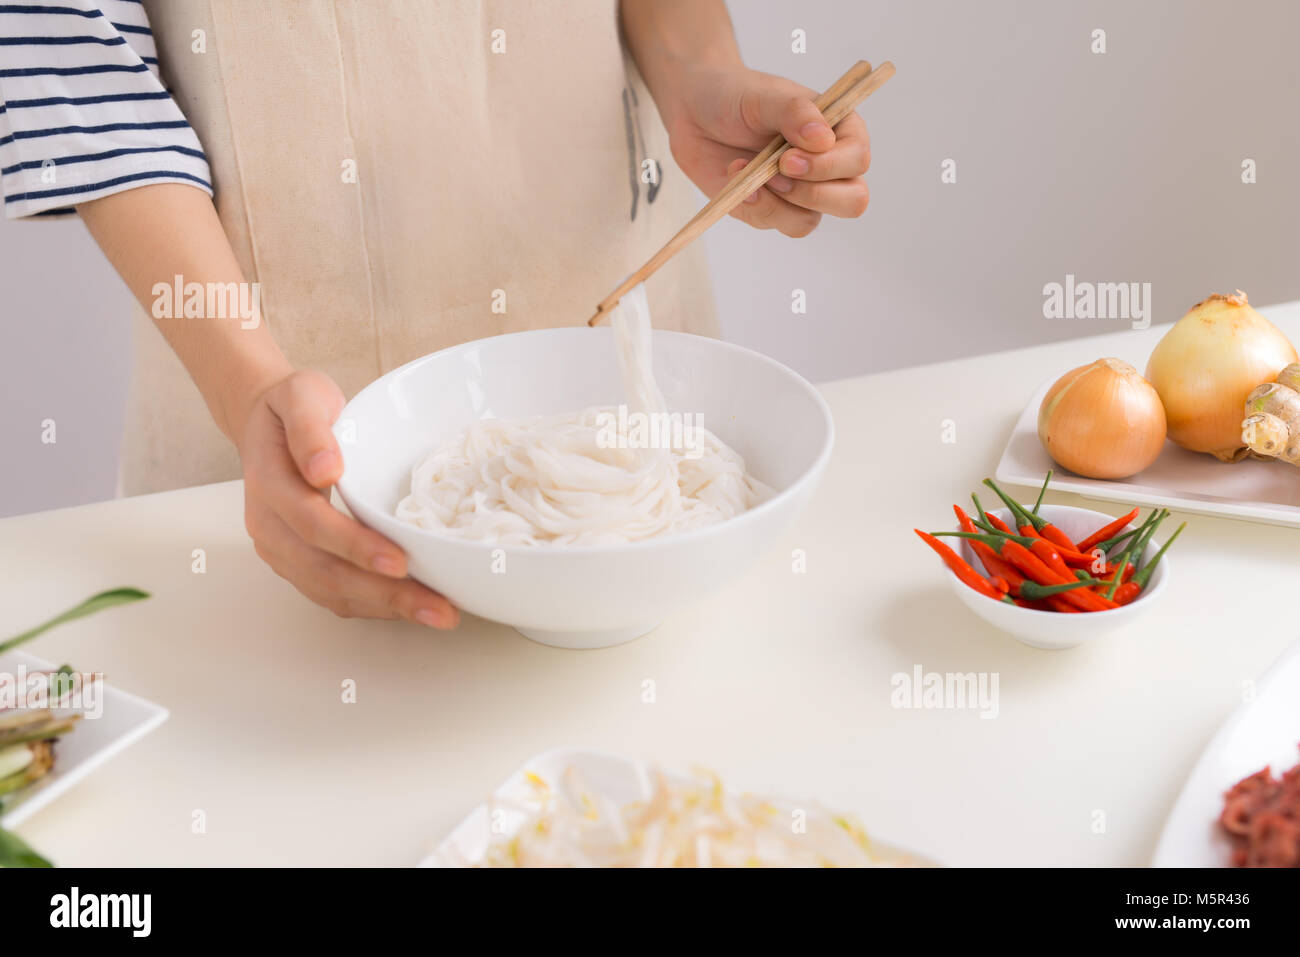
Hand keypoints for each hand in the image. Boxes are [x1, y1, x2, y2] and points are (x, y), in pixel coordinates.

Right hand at [237, 370, 458, 627]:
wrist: (269, 422)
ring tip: (437, 614)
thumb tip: (326, 470)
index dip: (356, 546)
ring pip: (330, 591)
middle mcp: (269, 527)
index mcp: (269, 485)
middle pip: (325, 571)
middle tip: (438, 607)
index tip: (400, 561)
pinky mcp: (297, 563)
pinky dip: (372, 606)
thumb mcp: (302, 395)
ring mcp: (281, 550)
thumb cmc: (295, 406)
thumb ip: (312, 429)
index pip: (313, 525)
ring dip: (385, 608)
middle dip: (384, 593)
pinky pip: (332, 595)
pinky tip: (411, 608)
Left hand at [664, 64, 870, 236]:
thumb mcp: (764, 95)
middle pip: (851, 200)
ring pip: (810, 220)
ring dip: (777, 202)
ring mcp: (802, 192)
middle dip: (812, 193)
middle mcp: (829, 165)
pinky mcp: (773, 209)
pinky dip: (757, 208)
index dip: (828, 166)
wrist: (694, 112)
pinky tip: (738, 183)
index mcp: (839, 130)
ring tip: (748, 172)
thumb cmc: (736, 95)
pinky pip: (777, 224)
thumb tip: (823, 139)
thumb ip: (795, 112)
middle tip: (775, 171)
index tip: (788, 157)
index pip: (857, 159)